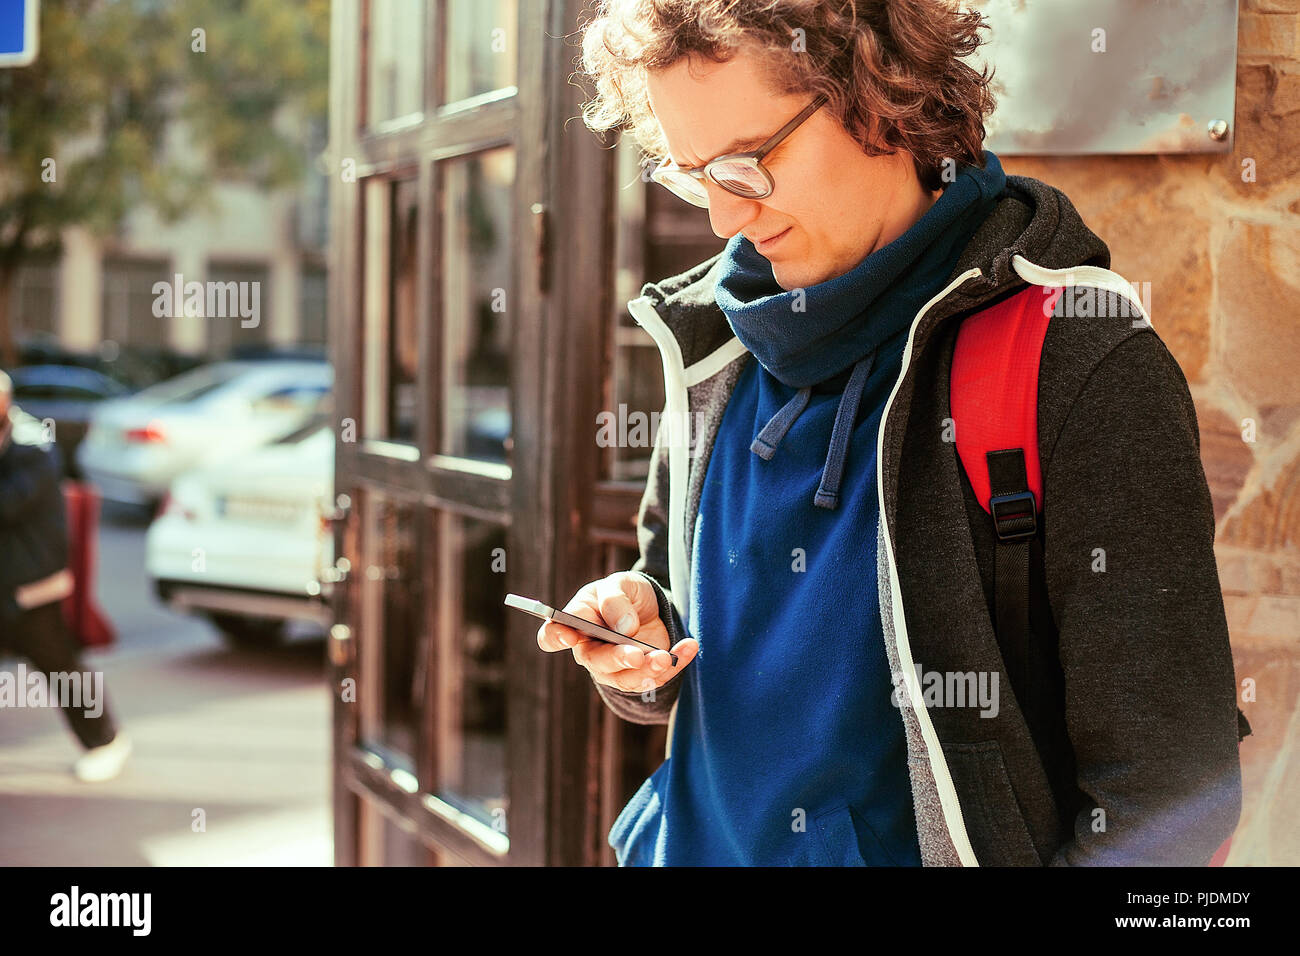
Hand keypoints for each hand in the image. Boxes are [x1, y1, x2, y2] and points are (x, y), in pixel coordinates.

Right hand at [536, 571, 698, 692]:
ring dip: (648, 670)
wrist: (650, 606)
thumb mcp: (621, 584)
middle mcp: (590, 650)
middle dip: (617, 659)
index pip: (553, 635)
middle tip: (637, 655)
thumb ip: (616, 599)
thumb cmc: (625, 593)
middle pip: (595, 661)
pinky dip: (676, 663)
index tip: (570, 635)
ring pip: (625, 679)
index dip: (556, 637)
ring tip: (666, 658)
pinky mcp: (640, 675)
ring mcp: (614, 668)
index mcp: (576, 622)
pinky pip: (656, 677)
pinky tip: (690, 647)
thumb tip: (624, 627)